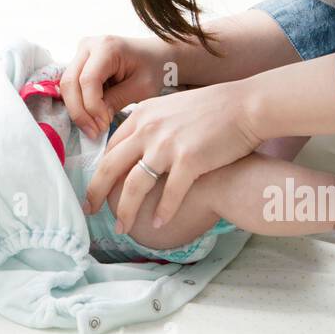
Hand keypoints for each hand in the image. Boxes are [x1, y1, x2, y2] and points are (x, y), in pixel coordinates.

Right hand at [60, 35, 176, 139]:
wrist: (155, 55)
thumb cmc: (153, 68)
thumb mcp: (142, 88)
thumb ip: (117, 100)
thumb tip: (96, 119)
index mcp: (106, 47)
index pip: (88, 80)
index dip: (91, 107)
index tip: (103, 126)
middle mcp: (88, 46)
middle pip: (69, 82)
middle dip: (79, 112)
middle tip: (94, 132)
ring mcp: (80, 53)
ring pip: (65, 86)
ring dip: (77, 110)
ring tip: (93, 128)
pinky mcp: (79, 63)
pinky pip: (71, 86)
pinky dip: (78, 104)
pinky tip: (91, 118)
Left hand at [82, 80, 262, 232]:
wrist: (245, 106)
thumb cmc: (213, 109)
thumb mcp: (171, 107)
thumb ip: (151, 125)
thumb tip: (136, 146)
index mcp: (142, 115)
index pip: (111, 147)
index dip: (99, 170)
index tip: (95, 186)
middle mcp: (149, 129)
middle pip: (111, 167)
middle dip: (96, 192)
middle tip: (90, 210)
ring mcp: (167, 145)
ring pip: (134, 186)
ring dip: (125, 211)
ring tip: (122, 228)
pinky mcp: (189, 160)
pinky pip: (169, 194)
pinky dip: (163, 212)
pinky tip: (159, 224)